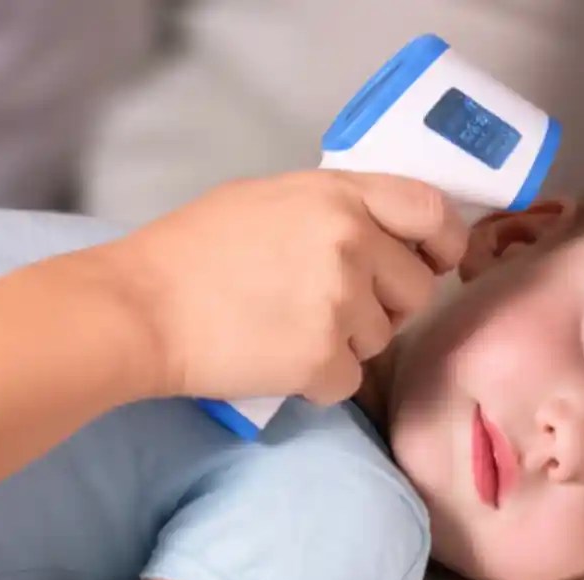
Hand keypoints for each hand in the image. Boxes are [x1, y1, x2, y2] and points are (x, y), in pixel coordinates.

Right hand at [100, 171, 466, 403]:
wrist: (139, 308)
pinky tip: (276, 360)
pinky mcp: (324, 358)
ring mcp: (341, 303)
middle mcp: (352, 242)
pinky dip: (320, 380)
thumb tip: (383, 232)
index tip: (435, 259)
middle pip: (417, 288)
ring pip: (382, 338)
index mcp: (340, 195)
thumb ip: (336, 209)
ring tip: (288, 329)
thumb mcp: (270, 198)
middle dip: (386, 304)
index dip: (444, 240)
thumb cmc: (192, 250)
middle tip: (333, 307)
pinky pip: (350, 379)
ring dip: (348, 343)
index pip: (432, 209)